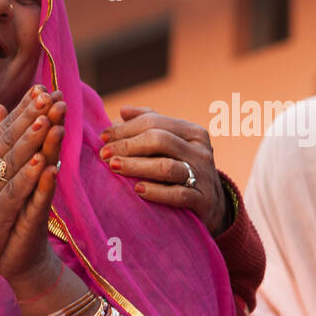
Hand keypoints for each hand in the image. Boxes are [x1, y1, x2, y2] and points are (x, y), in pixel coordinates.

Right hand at [0, 86, 60, 280]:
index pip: (4, 129)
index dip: (23, 109)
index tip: (42, 88)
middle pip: (9, 140)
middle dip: (30, 117)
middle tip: (49, 95)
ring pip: (12, 162)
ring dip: (30, 141)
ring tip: (47, 119)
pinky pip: (13, 193)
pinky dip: (27, 177)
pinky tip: (41, 163)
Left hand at [99, 107, 228, 233]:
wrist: (212, 205)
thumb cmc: (183, 169)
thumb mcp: (173, 144)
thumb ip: (151, 125)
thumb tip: (123, 110)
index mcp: (191, 132)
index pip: (154, 122)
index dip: (125, 128)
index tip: (102, 137)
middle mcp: (200, 150)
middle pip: (159, 140)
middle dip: (127, 145)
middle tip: (104, 154)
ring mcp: (203, 175)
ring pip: (166, 167)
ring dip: (136, 166)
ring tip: (114, 167)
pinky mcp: (202, 199)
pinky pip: (178, 194)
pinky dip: (156, 191)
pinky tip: (137, 189)